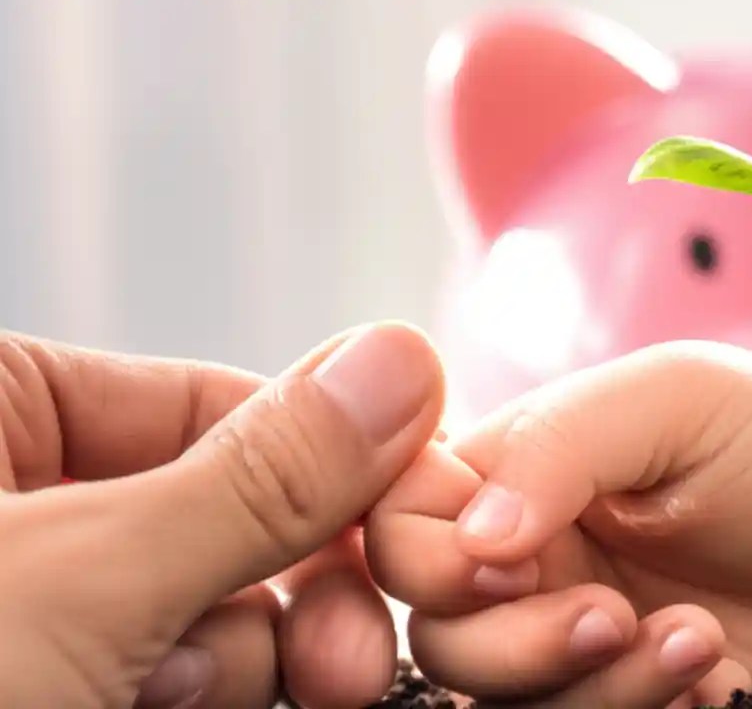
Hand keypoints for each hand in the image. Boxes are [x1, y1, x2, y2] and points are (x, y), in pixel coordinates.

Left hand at [0, 323, 444, 708]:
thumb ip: (261, 477)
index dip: (331, 459)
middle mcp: (20, 496)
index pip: (212, 403)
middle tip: (343, 663)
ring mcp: (42, 600)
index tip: (422, 511)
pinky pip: (185, 672)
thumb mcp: (86, 575)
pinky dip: (197, 699)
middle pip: (229, 513)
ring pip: (215, 606)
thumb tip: (403, 364)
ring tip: (173, 705)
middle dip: (293, 588)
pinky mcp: (62, 679)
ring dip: (237, 663)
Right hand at [366, 341, 751, 706]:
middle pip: (434, 629)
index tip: (510, 557)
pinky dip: (636, 708)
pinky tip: (717, 671)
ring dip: (588, 679)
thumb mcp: (673, 400)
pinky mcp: (624, 703)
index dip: (425, 551)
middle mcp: (529, 564)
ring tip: (694, 636)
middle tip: (607, 611)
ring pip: (498, 699)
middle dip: (510, 636)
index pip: (399, 519)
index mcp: (518, 476)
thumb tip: (471, 539)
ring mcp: (572, 645)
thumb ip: (559, 445)